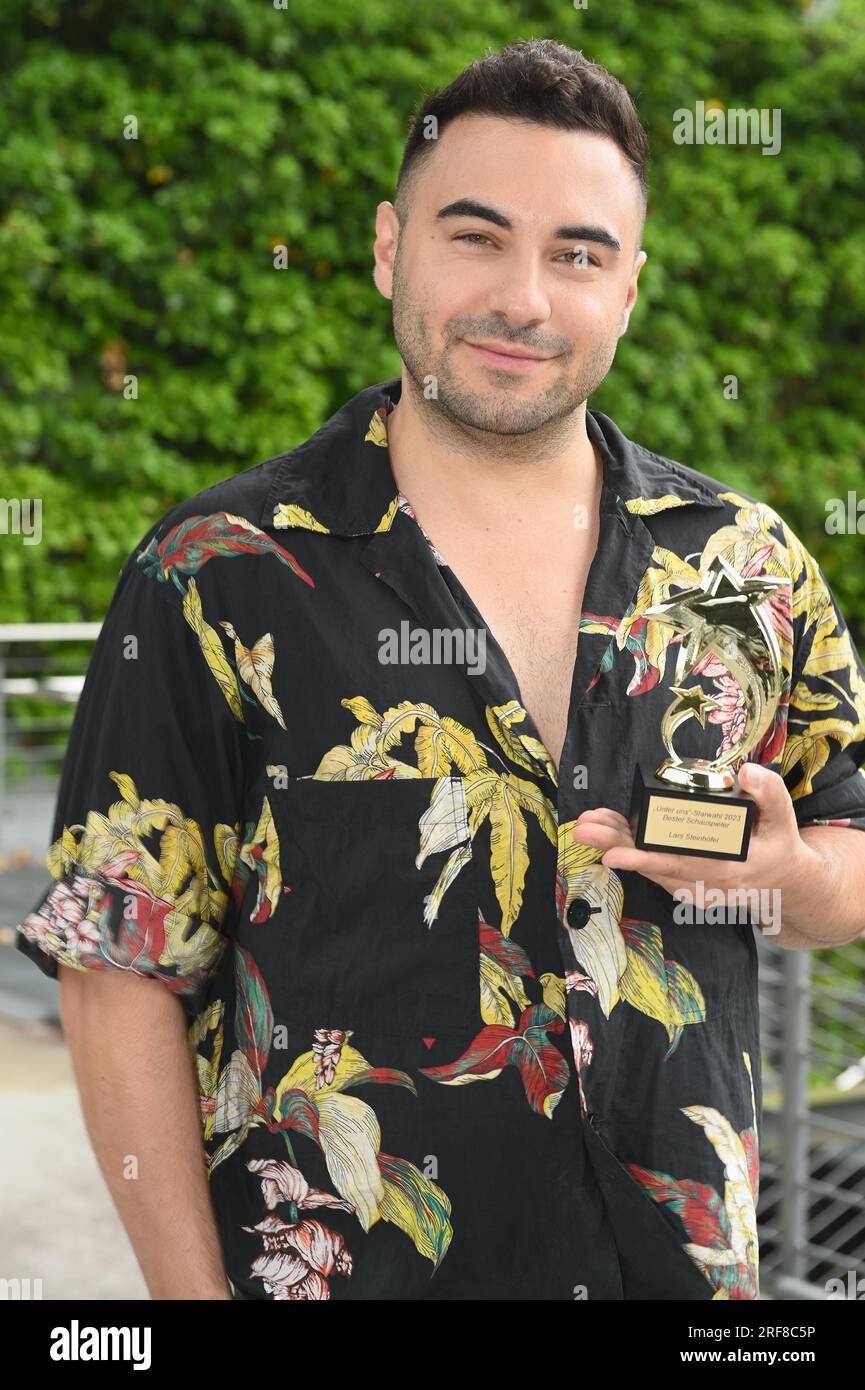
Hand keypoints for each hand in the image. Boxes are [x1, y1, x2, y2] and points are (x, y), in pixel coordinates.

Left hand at [572, 762, 819, 930]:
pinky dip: (629, 849)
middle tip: (583, 830)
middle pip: (652, 865)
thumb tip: (748, 772)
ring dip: (616, 844)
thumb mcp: (783, 819)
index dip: (644, 859)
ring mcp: (693, 887)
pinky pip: (652, 867)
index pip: (678, 864)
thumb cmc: (780, 845)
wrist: (785, 884)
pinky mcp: (685, 884)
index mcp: (727, 869)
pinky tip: (609, 829)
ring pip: (648, 866)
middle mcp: (704, 884)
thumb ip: (770, 794)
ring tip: (587, 824)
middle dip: (615, 847)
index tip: (612, 854)